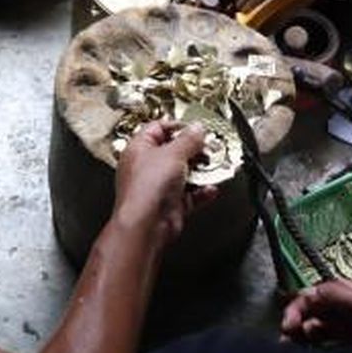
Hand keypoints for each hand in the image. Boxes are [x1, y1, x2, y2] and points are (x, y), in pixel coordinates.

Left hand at [113, 121, 217, 246]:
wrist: (147, 226)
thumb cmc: (146, 189)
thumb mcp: (173, 154)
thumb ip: (189, 139)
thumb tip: (197, 129)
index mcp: (138, 149)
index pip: (158, 128)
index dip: (178, 126)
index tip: (196, 127)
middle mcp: (146, 168)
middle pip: (173, 151)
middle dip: (193, 150)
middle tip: (208, 147)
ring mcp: (158, 187)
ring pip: (183, 174)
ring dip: (200, 171)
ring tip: (213, 165)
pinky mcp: (170, 205)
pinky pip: (190, 195)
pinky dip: (202, 192)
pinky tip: (210, 188)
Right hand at [280, 279, 351, 345]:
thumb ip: (340, 296)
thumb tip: (310, 291)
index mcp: (351, 291)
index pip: (316, 292)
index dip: (299, 306)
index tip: (288, 326)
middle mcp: (345, 305)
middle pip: (312, 307)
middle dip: (295, 320)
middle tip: (285, 339)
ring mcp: (346, 324)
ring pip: (314, 323)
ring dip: (299, 333)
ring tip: (289, 347)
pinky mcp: (348, 343)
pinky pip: (322, 339)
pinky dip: (309, 343)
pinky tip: (301, 351)